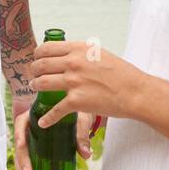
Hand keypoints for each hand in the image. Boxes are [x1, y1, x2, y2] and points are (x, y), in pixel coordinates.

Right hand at [13, 108, 94, 169]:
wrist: (77, 117)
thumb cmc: (74, 115)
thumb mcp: (78, 122)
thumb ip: (80, 135)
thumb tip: (86, 154)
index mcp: (35, 116)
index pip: (21, 123)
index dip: (20, 135)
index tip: (21, 146)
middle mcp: (28, 129)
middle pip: (20, 146)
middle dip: (22, 163)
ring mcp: (30, 142)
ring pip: (21, 158)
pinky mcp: (34, 153)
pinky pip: (27, 165)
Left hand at [28, 40, 145, 127]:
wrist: (135, 91)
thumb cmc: (121, 73)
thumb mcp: (99, 53)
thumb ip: (81, 53)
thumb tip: (69, 54)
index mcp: (78, 49)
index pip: (46, 48)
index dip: (37, 55)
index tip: (37, 60)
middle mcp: (73, 63)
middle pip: (40, 65)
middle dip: (33, 71)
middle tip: (34, 75)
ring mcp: (73, 82)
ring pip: (41, 84)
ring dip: (35, 88)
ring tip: (36, 89)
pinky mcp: (76, 101)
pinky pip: (54, 110)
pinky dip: (47, 118)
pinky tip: (43, 122)